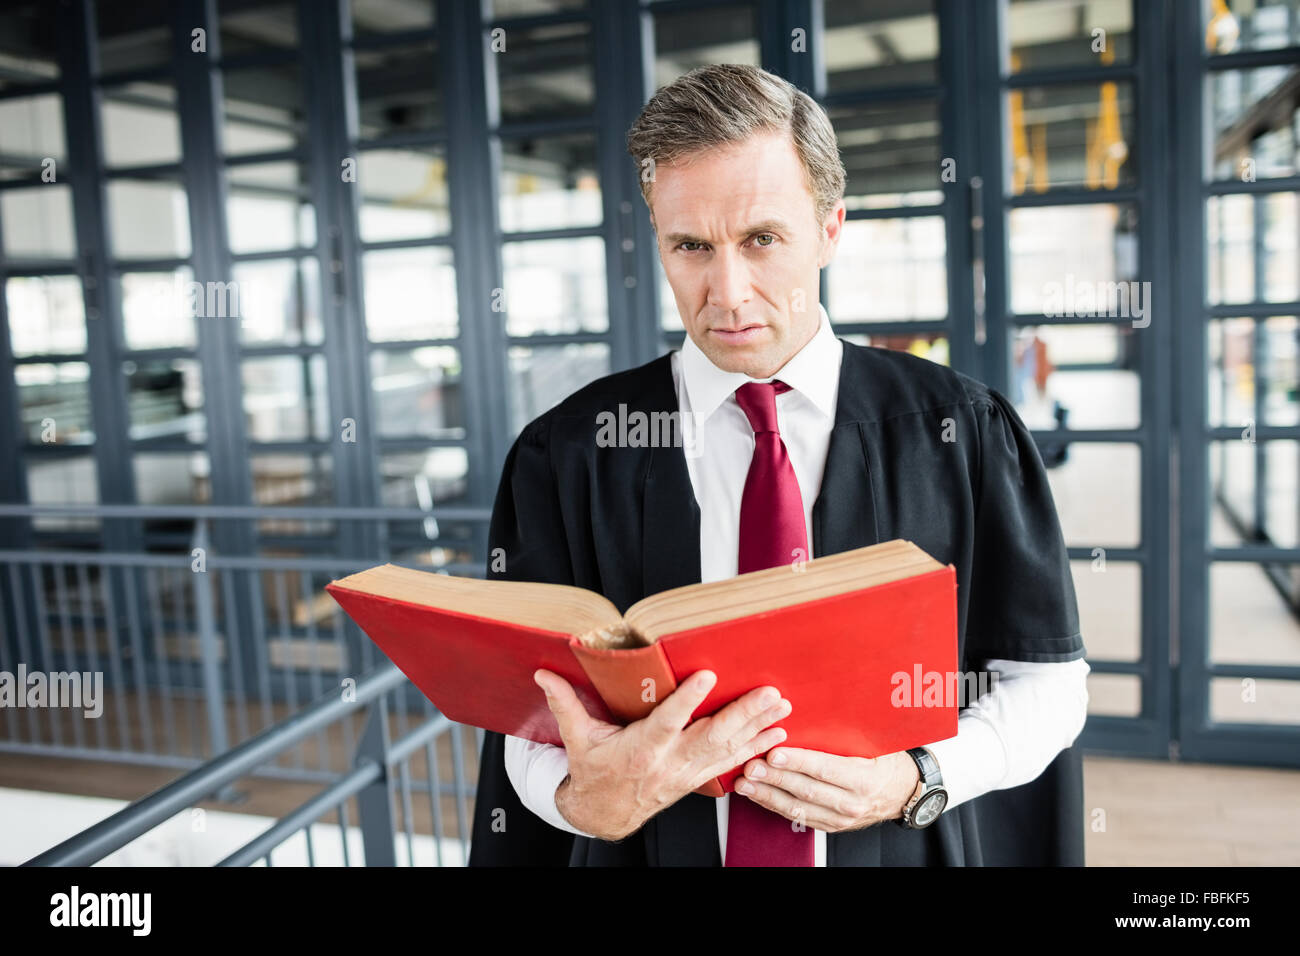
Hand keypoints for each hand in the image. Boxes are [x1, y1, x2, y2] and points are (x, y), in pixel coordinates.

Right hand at [534, 668, 790, 841]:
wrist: (604, 814)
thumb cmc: (593, 771)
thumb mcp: (577, 738)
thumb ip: (566, 703)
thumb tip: (544, 674)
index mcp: (641, 747)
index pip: (667, 720)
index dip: (688, 699)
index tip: (707, 676)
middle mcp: (670, 761)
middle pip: (712, 736)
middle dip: (743, 715)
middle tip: (769, 694)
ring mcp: (687, 773)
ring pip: (729, 750)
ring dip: (758, 729)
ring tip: (782, 708)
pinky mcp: (697, 779)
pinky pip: (732, 764)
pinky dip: (756, 749)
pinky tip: (778, 735)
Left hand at [733, 747, 919, 832]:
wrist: (902, 793)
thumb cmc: (886, 761)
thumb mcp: (876, 743)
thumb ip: (851, 730)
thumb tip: (827, 701)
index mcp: (864, 778)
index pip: (826, 768)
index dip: (799, 761)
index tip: (775, 753)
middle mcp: (852, 802)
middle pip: (807, 789)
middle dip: (775, 778)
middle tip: (751, 765)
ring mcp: (840, 818)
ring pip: (798, 808)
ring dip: (768, 795)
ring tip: (745, 782)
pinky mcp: (829, 825)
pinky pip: (798, 817)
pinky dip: (775, 805)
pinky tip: (758, 794)